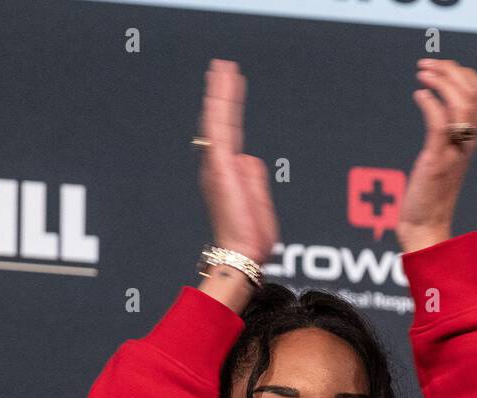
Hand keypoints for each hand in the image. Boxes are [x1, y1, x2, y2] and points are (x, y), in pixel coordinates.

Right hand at [198, 59, 278, 266]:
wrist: (241, 253)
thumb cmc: (250, 239)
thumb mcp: (259, 202)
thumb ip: (253, 177)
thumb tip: (248, 158)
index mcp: (229, 174)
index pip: (230, 134)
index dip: (230, 110)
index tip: (232, 89)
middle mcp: (219, 165)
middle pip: (221, 121)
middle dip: (222, 93)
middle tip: (223, 68)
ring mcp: (217, 163)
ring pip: (218, 118)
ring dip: (220, 91)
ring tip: (223, 67)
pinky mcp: (220, 163)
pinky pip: (219, 126)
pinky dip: (219, 103)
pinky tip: (220, 84)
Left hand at [397, 59, 476, 253]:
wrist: (425, 229)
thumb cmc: (429, 198)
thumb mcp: (441, 159)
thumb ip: (445, 137)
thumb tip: (436, 111)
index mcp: (471, 142)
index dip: (465, 75)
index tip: (441, 68)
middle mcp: (467, 145)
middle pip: (475, 95)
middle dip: (451, 71)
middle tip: (426, 66)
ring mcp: (453, 153)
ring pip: (462, 104)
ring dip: (442, 81)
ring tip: (421, 74)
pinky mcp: (436, 162)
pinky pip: (440, 125)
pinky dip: (431, 103)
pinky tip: (418, 95)